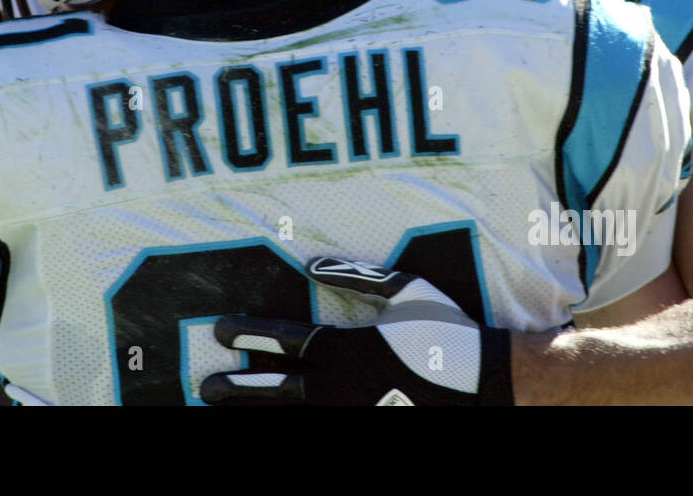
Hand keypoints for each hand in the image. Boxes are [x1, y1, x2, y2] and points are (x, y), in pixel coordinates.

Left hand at [200, 257, 513, 404]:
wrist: (486, 383)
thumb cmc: (446, 330)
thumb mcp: (406, 289)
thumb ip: (356, 277)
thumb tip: (313, 265)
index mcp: (348, 347)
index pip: (286, 340)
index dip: (250, 334)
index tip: (222, 332)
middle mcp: (341, 385)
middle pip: (276, 388)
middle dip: (238, 386)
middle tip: (206, 386)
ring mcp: (352, 413)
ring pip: (293, 414)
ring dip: (257, 411)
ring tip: (225, 410)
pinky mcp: (368, 426)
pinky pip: (321, 426)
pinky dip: (293, 422)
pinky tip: (271, 422)